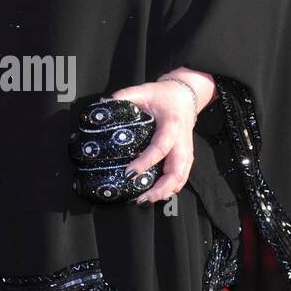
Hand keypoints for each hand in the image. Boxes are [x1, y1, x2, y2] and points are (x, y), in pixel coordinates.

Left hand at [108, 78, 196, 206]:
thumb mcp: (144, 90)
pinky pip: (182, 177)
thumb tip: (103, 105)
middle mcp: (182, 141)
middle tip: (142, 198)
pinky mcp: (186, 156)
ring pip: (182, 178)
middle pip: (177, 171)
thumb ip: (124, 96)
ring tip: (146, 201)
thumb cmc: (164, 95)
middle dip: (161, 188)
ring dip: (166, 192)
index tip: (129, 172)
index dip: (146, 162)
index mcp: (172, 125)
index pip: (160, 147)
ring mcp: (187, 150)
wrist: (185, 94)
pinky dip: (171, 189)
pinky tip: (157, 195)